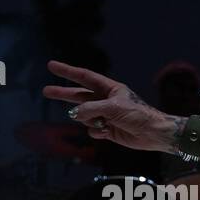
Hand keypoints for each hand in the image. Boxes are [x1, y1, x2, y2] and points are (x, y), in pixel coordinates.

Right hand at [42, 60, 174, 152]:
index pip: (84, 77)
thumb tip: (73, 114)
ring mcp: (105, 116)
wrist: (154, 134)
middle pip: (78, 96)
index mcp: (109, 89)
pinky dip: (97, 132)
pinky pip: (92, 130)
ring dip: (90, 120)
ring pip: (85, 116)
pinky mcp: (107, 130)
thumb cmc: (138, 115)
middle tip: (46, 91)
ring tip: (104, 122)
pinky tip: (108, 132)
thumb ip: (90, 108)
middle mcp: (105, 100)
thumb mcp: (113, 107)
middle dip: (63, 94)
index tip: (52, 66)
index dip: (67, 71)